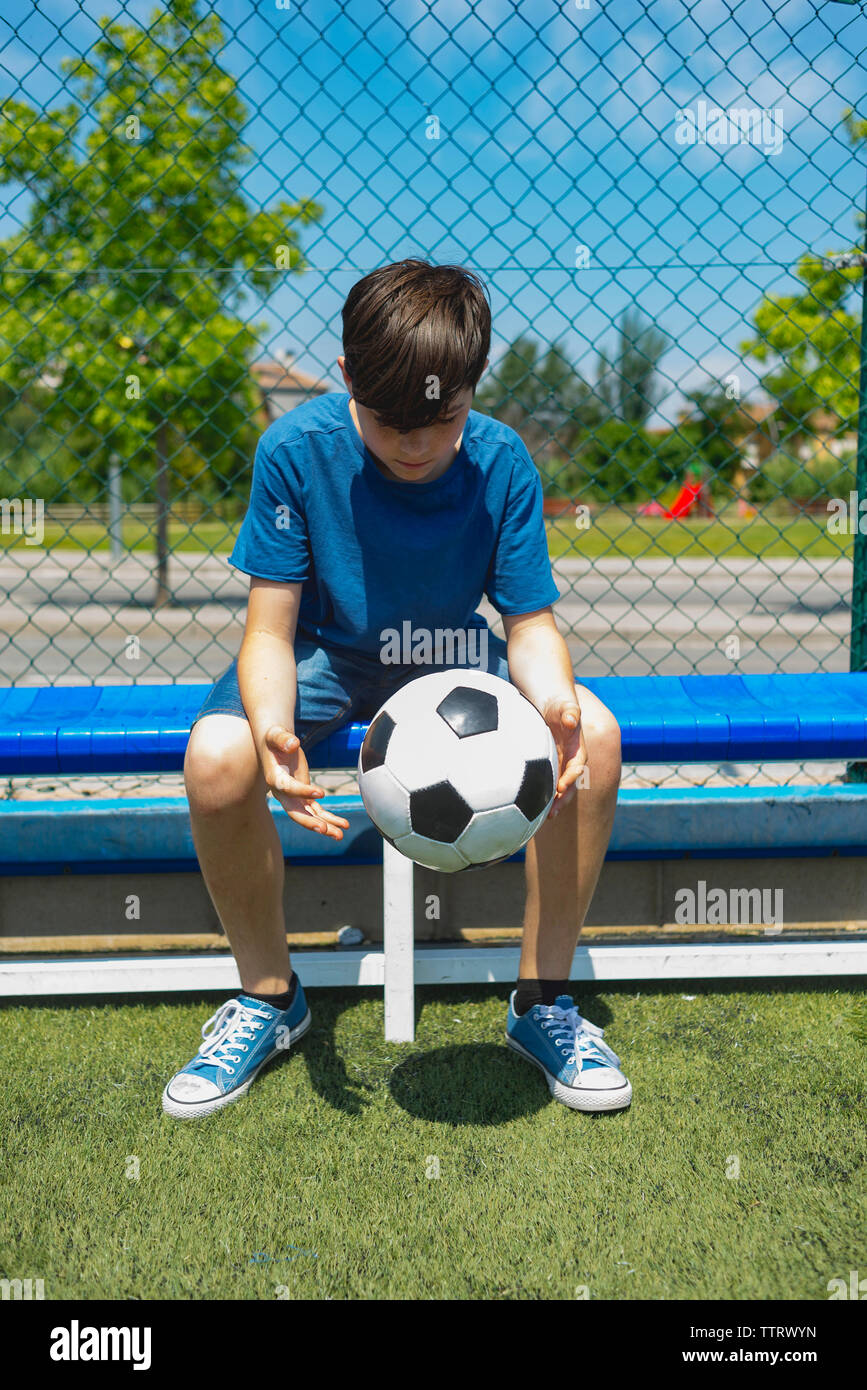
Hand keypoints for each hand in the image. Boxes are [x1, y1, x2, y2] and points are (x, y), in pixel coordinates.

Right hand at [260, 725, 350, 839]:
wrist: (275, 746)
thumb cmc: (275, 739)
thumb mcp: (276, 735)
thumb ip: (283, 739)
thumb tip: (293, 744)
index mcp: (274, 779)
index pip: (289, 789)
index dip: (303, 792)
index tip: (320, 793)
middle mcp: (283, 793)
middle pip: (295, 812)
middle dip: (309, 822)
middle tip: (324, 829)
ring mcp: (294, 797)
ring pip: (309, 816)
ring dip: (325, 826)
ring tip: (340, 835)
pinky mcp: (305, 797)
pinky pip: (317, 811)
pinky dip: (330, 818)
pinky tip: (344, 825)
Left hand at [541, 695, 586, 817]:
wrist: (551, 706)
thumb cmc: (560, 705)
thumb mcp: (566, 706)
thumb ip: (570, 712)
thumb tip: (570, 719)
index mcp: (577, 750)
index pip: (577, 767)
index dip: (570, 778)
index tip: (561, 787)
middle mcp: (570, 761)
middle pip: (569, 784)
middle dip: (563, 800)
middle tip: (552, 813)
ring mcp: (559, 766)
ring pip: (558, 789)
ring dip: (553, 803)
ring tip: (542, 819)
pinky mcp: (548, 768)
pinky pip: (546, 784)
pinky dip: (540, 795)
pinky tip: (528, 809)